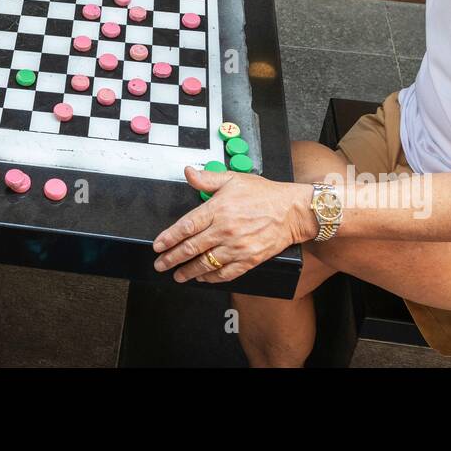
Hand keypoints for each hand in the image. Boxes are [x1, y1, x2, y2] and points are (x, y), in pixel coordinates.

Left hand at [151, 167, 311, 283]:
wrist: (292, 211)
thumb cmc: (264, 195)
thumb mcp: (233, 179)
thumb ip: (207, 178)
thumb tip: (188, 173)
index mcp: (219, 209)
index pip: (187, 226)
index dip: (169, 237)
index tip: (158, 245)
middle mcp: (225, 230)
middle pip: (191, 248)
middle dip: (172, 258)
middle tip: (160, 264)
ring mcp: (237, 247)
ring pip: (206, 264)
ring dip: (188, 271)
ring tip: (177, 275)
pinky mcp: (249, 260)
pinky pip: (226, 273)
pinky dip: (212, 278)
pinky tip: (203, 278)